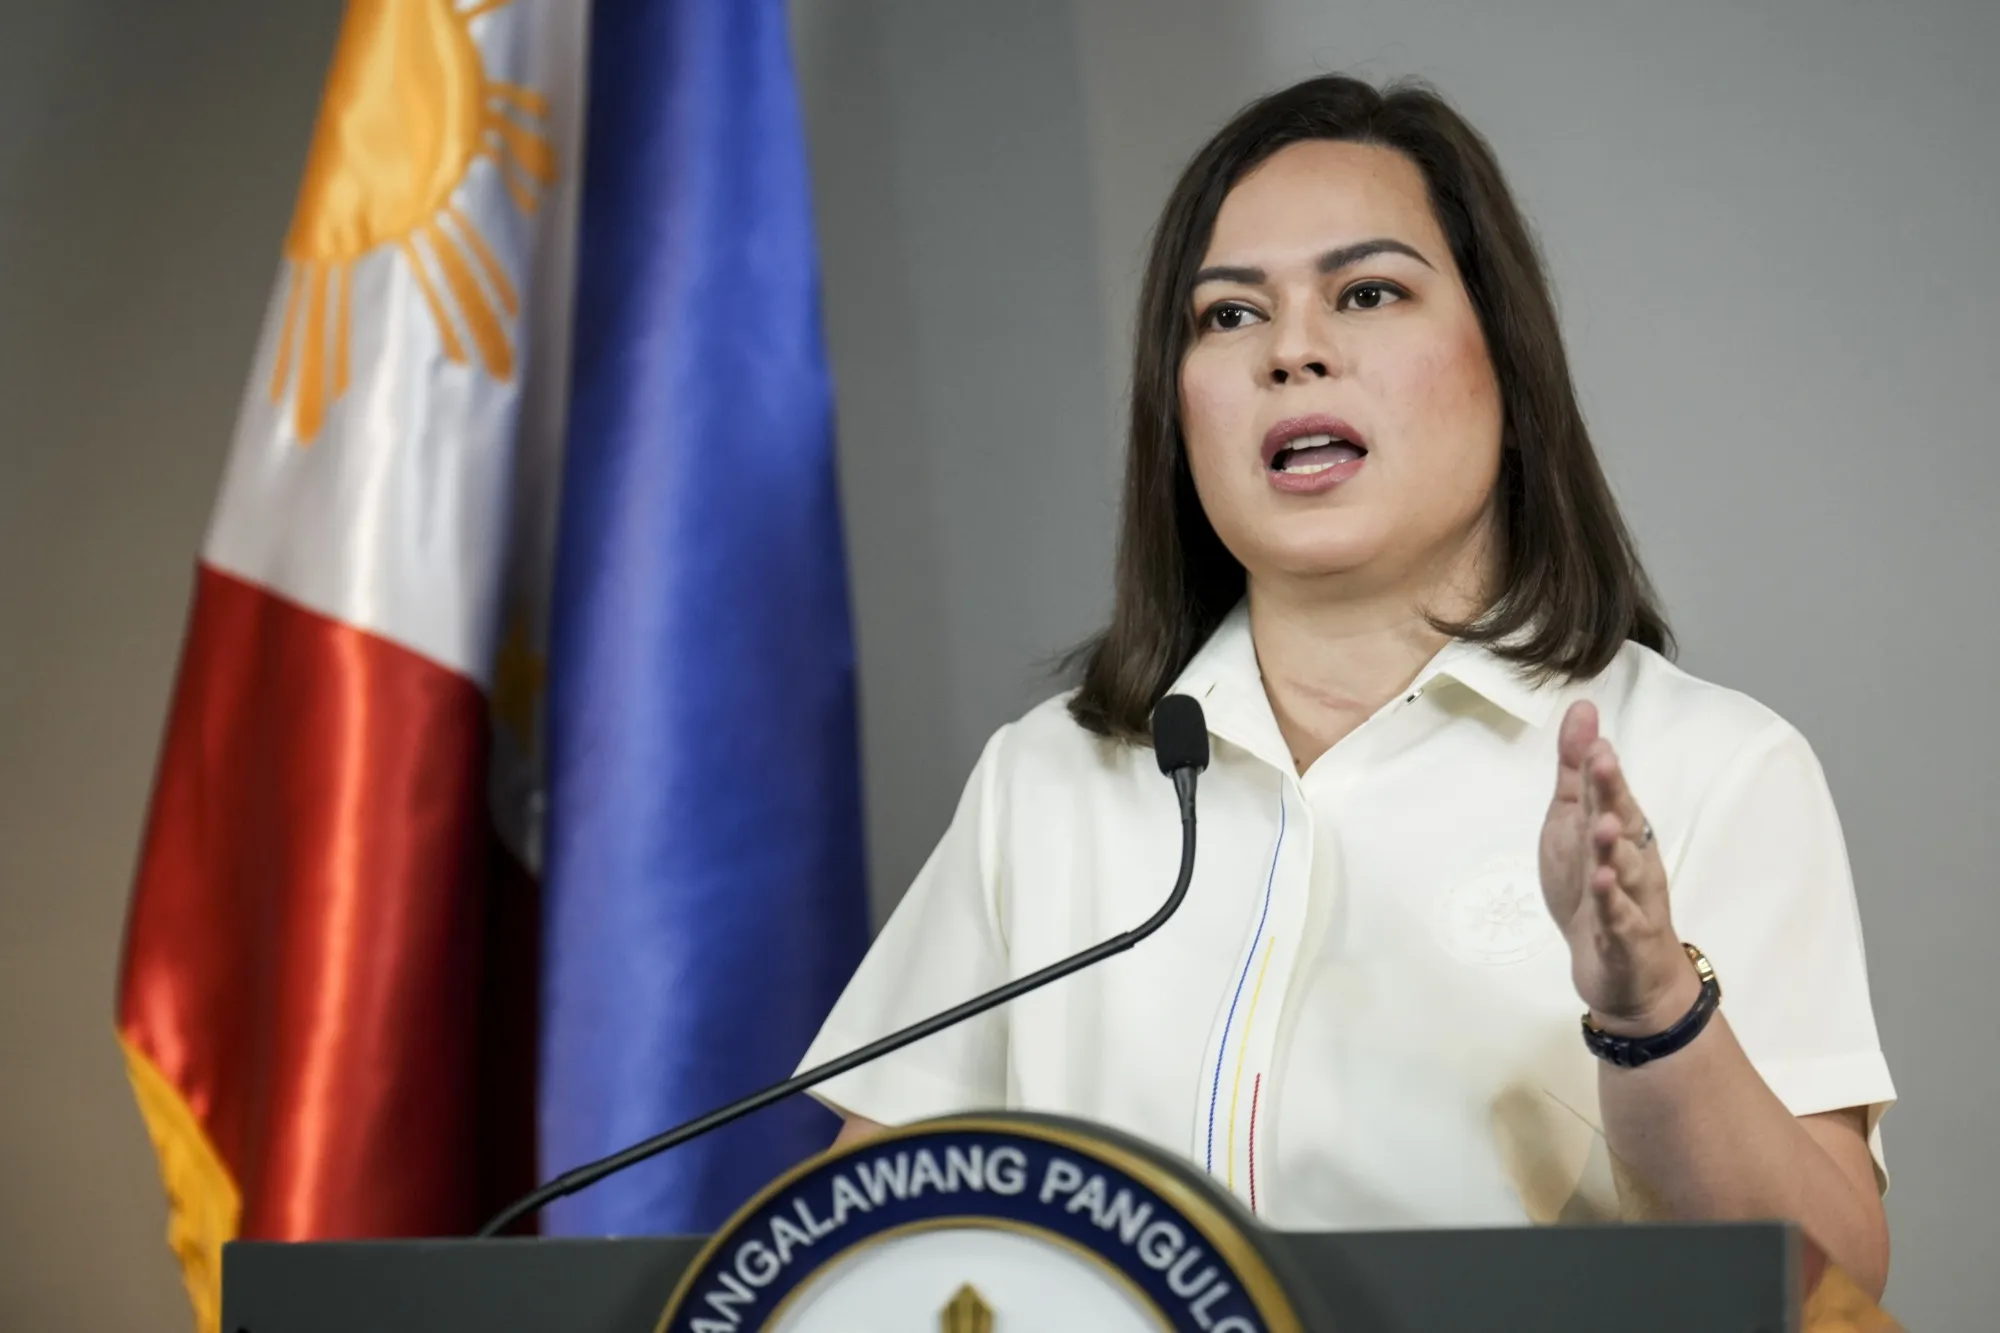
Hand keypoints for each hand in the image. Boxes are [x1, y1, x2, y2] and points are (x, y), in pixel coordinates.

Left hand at [1539, 701, 1699, 1034]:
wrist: (1626, 973)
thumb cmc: (1598, 889)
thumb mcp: (1576, 825)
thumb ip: (1578, 774)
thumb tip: (1582, 711)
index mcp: (1622, 832)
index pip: (1612, 795)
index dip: (1602, 771)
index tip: (1596, 742)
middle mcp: (1633, 861)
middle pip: (1624, 823)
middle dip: (1613, 793)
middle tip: (1602, 762)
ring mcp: (1631, 900)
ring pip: (1625, 870)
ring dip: (1614, 848)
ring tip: (1603, 826)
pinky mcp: (1625, 938)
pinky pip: (1619, 919)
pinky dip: (1611, 903)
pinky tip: (1602, 885)